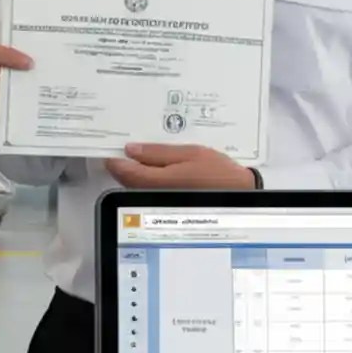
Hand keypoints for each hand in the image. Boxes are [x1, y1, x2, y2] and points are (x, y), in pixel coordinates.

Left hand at [105, 143, 254, 188]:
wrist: (240, 195)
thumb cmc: (217, 173)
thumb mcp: (189, 154)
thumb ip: (158, 153)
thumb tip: (131, 149)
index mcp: (156, 182)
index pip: (123, 171)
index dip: (114, 159)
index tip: (111, 148)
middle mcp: (153, 196)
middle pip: (126, 180)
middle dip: (123, 164)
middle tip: (124, 147)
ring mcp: (158, 203)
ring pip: (135, 187)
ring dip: (134, 172)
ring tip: (141, 155)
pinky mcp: (166, 205)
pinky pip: (147, 191)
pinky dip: (145, 180)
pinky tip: (155, 169)